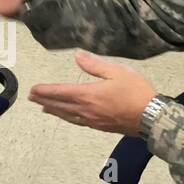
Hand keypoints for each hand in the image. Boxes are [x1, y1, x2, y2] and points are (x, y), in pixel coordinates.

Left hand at [28, 51, 157, 134]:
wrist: (151, 118)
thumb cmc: (136, 92)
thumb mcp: (117, 72)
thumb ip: (95, 65)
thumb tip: (78, 56)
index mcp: (88, 94)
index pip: (60, 92)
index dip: (45, 90)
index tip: (33, 89)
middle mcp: (86, 109)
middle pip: (60, 105)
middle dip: (44, 100)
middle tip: (32, 97)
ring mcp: (92, 120)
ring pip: (67, 115)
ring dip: (54, 110)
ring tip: (43, 107)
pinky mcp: (99, 127)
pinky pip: (77, 122)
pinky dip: (67, 118)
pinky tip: (67, 117)